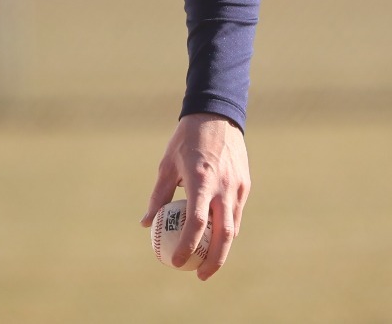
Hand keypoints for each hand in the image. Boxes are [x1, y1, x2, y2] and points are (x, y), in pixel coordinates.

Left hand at [139, 112, 249, 279]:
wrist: (217, 115)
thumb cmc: (186, 140)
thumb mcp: (166, 165)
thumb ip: (158, 196)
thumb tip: (146, 223)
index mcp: (201, 180)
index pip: (197, 222)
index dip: (188, 246)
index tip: (177, 261)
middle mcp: (223, 187)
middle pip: (224, 235)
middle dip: (213, 261)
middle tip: (198, 275)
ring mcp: (237, 187)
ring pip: (234, 228)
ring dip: (223, 250)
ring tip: (207, 264)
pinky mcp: (244, 185)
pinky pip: (237, 214)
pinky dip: (228, 230)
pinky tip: (217, 239)